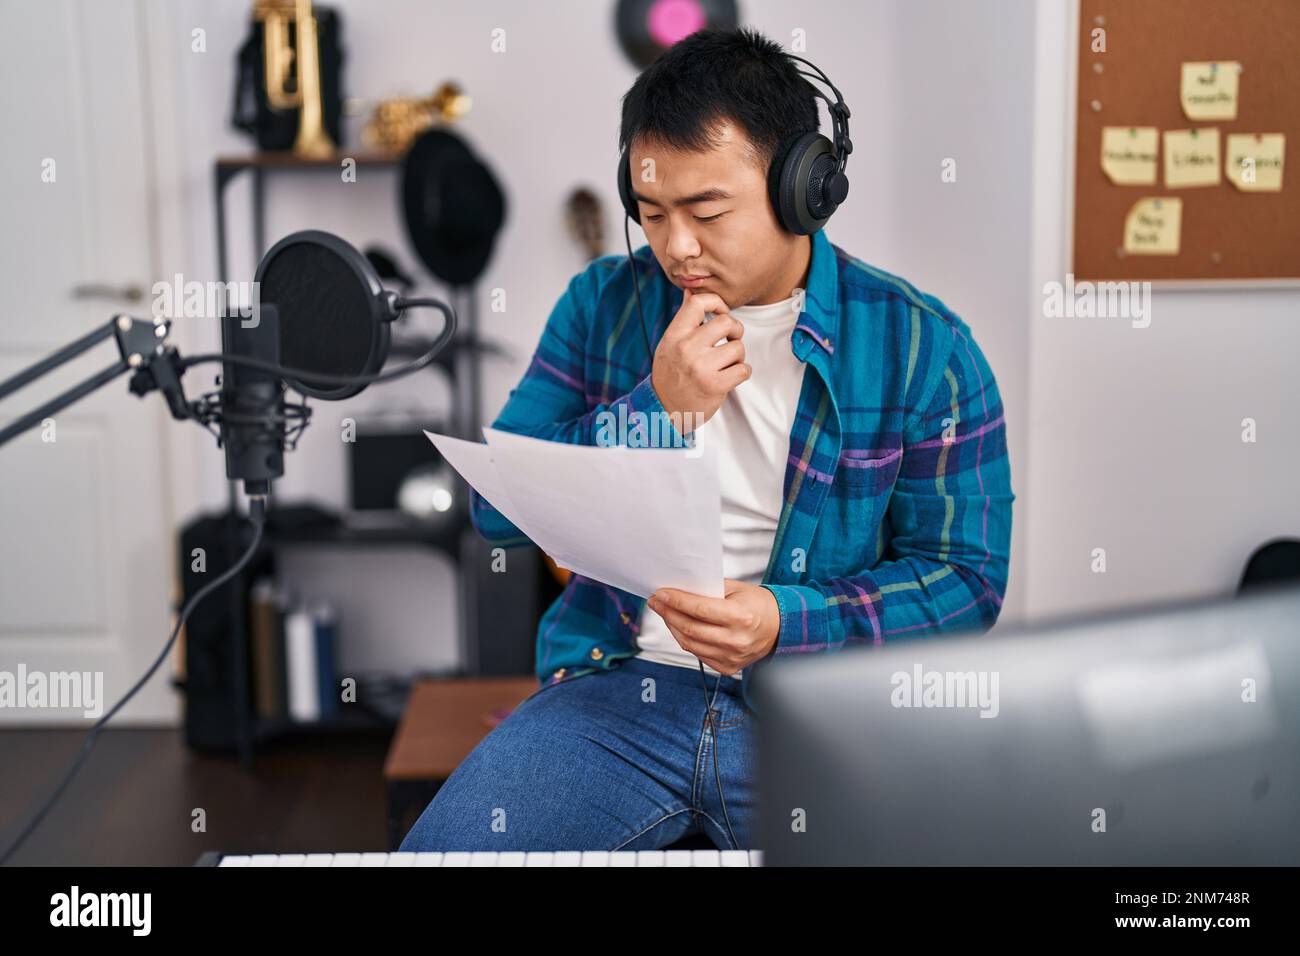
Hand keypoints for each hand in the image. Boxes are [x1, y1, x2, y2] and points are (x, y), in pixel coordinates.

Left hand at [645, 578, 779, 675]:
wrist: (780, 628)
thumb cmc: (758, 605)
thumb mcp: (737, 589)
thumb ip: (709, 589)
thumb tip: (680, 589)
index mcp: (740, 617)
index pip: (699, 610)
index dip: (676, 601)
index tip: (661, 594)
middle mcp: (735, 640)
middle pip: (690, 628)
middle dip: (668, 613)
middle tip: (657, 602)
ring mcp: (731, 657)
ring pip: (689, 644)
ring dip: (672, 627)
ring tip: (665, 613)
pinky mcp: (727, 667)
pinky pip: (698, 654)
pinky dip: (686, 640)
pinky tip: (680, 628)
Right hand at [650, 288, 751, 435]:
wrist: (664, 410)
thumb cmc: (671, 374)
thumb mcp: (670, 343)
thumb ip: (684, 319)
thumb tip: (691, 290)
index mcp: (675, 335)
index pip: (698, 302)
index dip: (717, 302)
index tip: (721, 313)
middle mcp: (687, 348)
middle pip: (726, 322)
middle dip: (735, 330)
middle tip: (730, 340)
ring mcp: (701, 367)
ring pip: (738, 347)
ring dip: (737, 356)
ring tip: (726, 363)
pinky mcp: (715, 385)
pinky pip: (744, 369)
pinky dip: (742, 372)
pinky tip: (730, 376)